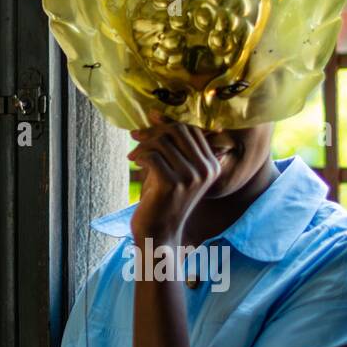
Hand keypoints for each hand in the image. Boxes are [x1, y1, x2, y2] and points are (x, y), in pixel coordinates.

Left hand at [128, 112, 220, 244]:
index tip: (149, 122)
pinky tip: (134, 163)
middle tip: (136, 136)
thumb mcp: (175, 169)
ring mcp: (191, 177)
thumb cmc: (164, 200)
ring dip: (143, 144)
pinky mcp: (173, 184)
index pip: (191, 129)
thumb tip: (156, 113)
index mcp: (212, 164)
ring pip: (163, 142)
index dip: (168, 122)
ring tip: (134, 154)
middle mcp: (206, 169)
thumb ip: (172, 145)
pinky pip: (152, 155)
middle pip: (179, 130)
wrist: (159, 234)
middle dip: (154, 130)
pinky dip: (139, 155)